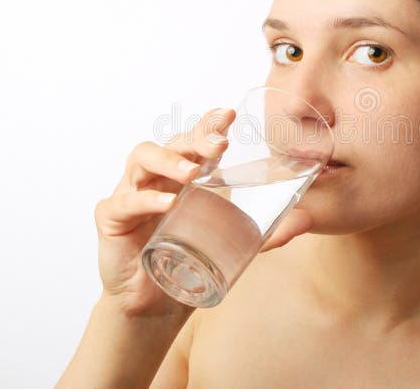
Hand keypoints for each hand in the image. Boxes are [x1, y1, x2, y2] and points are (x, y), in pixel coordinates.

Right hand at [93, 107, 312, 316]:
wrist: (155, 304)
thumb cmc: (190, 261)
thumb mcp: (232, 243)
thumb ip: (267, 233)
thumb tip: (308, 220)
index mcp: (184, 175)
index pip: (196, 140)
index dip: (209, 124)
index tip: (229, 115)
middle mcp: (157, 177)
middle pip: (171, 143)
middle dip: (195, 139)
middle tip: (219, 143)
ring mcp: (132, 193)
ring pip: (142, 159)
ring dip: (168, 161)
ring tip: (192, 173)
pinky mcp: (112, 218)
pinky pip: (125, 201)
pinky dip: (145, 200)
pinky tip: (166, 204)